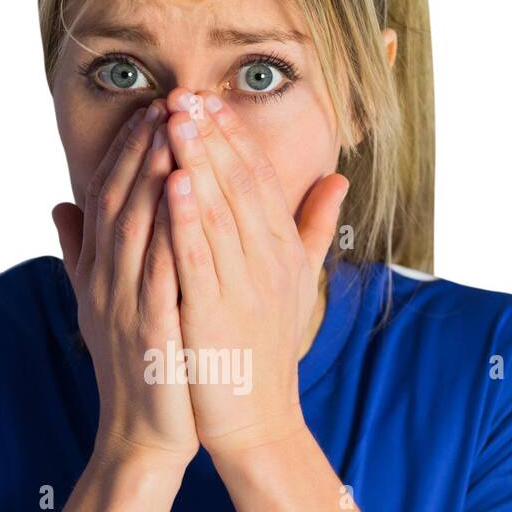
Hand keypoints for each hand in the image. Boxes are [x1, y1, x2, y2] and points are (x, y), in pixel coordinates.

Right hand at [53, 100, 199, 470]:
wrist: (143, 435)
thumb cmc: (135, 368)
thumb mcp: (101, 305)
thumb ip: (83, 254)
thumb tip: (60, 206)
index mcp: (100, 273)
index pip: (110, 197)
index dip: (128, 150)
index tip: (153, 108)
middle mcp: (107, 282)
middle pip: (121, 201)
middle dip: (144, 148)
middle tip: (169, 99)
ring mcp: (124, 306)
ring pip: (137, 228)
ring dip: (154, 175)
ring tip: (175, 129)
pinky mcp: (149, 332)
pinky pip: (159, 272)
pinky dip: (170, 231)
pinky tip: (184, 196)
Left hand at [161, 88, 347, 458]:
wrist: (260, 421)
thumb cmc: (268, 351)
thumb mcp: (298, 283)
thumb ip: (311, 228)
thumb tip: (338, 179)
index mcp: (281, 250)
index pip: (258, 179)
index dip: (234, 136)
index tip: (209, 97)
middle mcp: (267, 261)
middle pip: (238, 185)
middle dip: (211, 135)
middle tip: (184, 90)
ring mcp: (243, 287)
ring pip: (218, 212)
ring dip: (196, 161)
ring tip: (174, 117)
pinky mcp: (216, 314)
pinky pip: (200, 259)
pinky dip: (188, 220)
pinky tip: (173, 183)